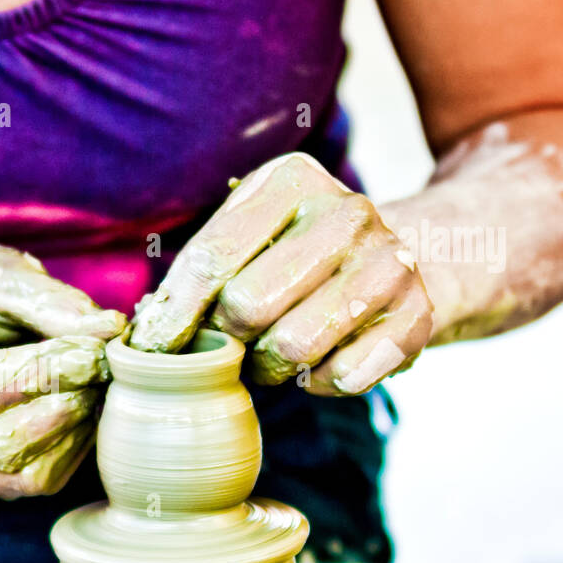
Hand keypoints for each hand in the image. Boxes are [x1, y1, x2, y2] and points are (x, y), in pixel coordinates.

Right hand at [0, 243, 125, 497]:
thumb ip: (49, 302)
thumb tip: (109, 332)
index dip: (51, 374)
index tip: (99, 352)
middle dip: (65, 407)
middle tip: (103, 373)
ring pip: (14, 475)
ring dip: (69, 436)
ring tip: (93, 391)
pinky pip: (20, 486)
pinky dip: (61, 454)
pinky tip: (75, 414)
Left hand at [130, 154, 433, 394]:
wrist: (412, 254)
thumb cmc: (297, 255)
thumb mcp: (250, 236)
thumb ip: (198, 273)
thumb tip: (145, 333)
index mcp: (292, 180)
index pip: (211, 258)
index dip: (175, 314)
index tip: (153, 348)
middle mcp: (347, 211)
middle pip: (247, 306)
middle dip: (227, 340)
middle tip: (234, 344)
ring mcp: (390, 261)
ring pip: (292, 347)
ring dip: (270, 367)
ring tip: (273, 355)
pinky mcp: (417, 314)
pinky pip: (340, 376)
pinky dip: (319, 382)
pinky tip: (324, 359)